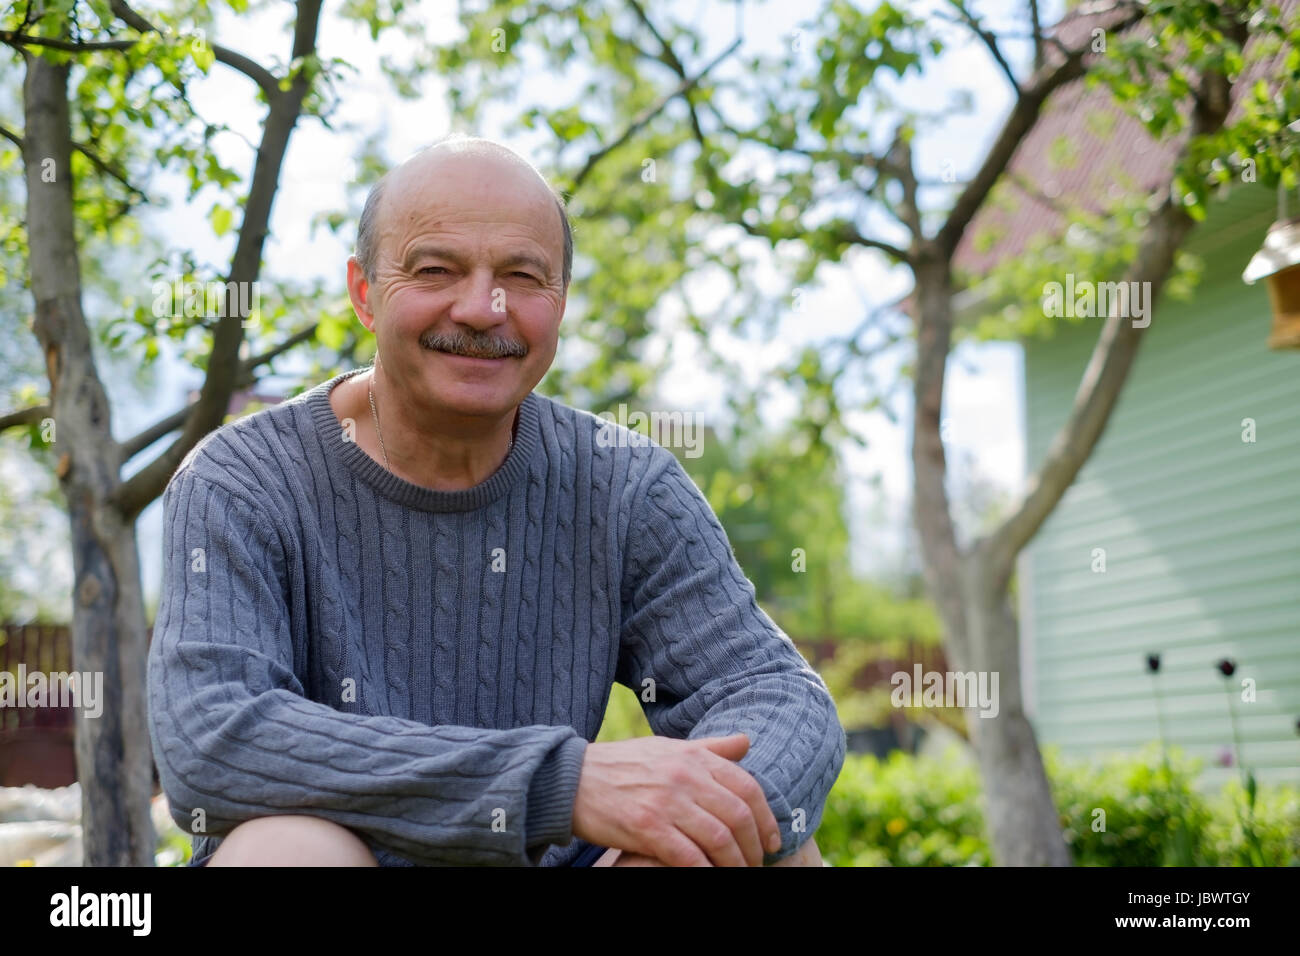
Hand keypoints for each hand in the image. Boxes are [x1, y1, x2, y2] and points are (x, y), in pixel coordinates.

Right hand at [571, 733, 781, 866]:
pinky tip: (708, 877)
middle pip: (738, 816)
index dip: (766, 818)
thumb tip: (746, 742)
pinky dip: (705, 872)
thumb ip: (709, 749)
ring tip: (737, 875)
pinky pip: (689, 857)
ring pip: (719, 839)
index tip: (772, 841)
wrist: (570, 779)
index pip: (747, 786)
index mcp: (693, 757)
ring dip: (734, 864)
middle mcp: (685, 776)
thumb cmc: (621, 765)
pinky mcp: (647, 827)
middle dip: (754, 847)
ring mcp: (666, 802)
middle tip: (755, 865)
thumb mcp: (668, 747)